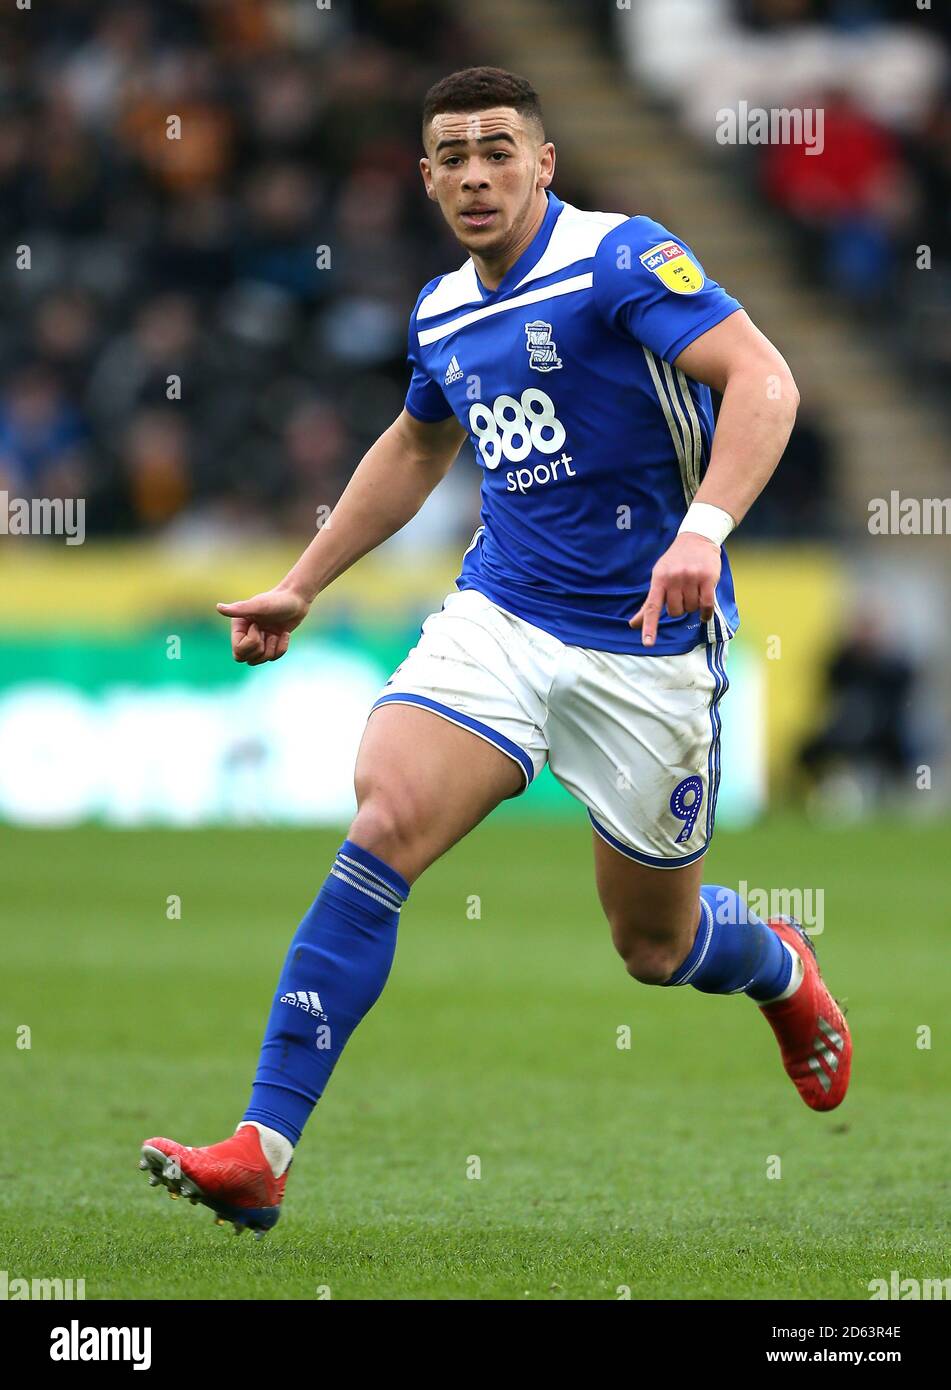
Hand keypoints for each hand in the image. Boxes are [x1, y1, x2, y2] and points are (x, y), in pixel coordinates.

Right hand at [216, 585, 310, 664]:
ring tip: (275, 633)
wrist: (297, 600)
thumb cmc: (277, 600)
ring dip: (272, 648)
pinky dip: (281, 648)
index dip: (251, 642)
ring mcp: (259, 641)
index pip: (238, 651)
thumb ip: (239, 609)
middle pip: (245, 659)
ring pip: (259, 660)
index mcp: (238, 626)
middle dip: (260, 649)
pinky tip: (285, 634)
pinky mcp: (270, 644)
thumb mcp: (259, 605)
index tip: (258, 626)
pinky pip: (272, 658)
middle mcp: (245, 635)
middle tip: (267, 633)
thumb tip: (219, 607)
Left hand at [629, 532, 720, 646]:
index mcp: (659, 579)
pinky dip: (705, 613)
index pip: (652, 607)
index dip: (649, 627)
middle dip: (680, 608)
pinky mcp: (707, 578)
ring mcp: (691, 578)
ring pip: (691, 609)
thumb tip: (633, 625)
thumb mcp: (658, 578)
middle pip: (675, 612)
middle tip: (682, 595)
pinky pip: (706, 605)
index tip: (647, 643)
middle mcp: (674, 578)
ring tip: (693, 592)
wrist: (697, 539)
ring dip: (693, 607)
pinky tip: (705, 613)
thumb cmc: (674, 563)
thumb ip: (648, 604)